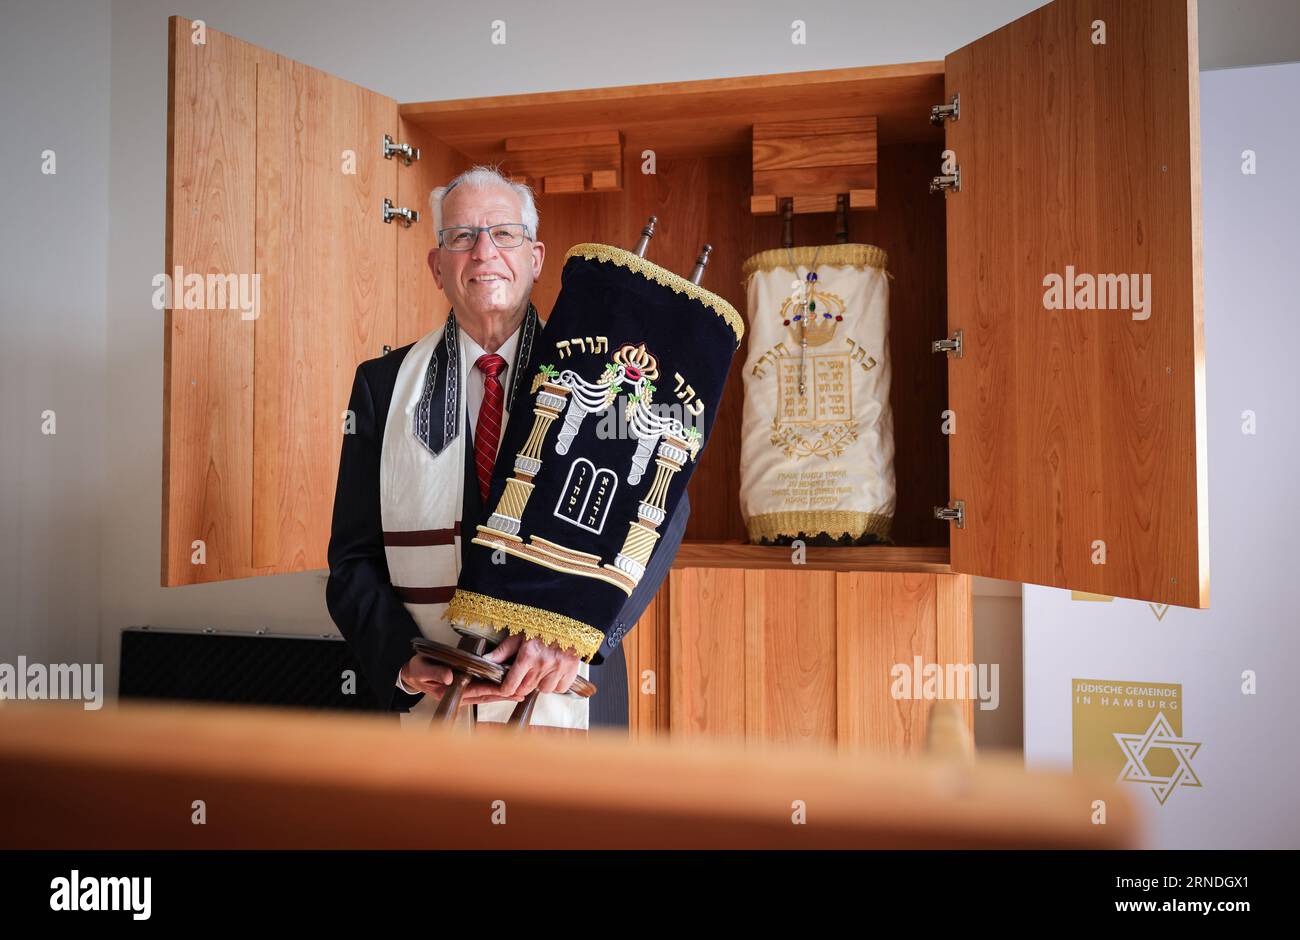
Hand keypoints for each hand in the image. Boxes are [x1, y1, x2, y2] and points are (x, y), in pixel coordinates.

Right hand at [399, 654, 526, 705]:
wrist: (412, 673)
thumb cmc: (417, 670)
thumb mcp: (421, 669)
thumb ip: (434, 672)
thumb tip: (450, 677)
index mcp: (449, 692)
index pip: (474, 691)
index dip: (490, 690)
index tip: (505, 689)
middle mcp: (459, 695)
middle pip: (485, 696)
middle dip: (503, 696)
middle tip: (521, 693)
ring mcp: (462, 694)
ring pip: (486, 695)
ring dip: (502, 695)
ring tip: (520, 694)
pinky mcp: (465, 689)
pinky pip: (483, 691)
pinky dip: (495, 690)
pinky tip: (507, 688)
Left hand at [485, 633, 580, 697]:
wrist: (569, 620)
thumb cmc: (543, 626)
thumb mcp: (519, 635)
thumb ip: (503, 650)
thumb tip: (487, 660)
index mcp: (527, 655)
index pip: (511, 685)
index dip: (506, 689)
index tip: (506, 687)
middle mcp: (542, 664)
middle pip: (525, 689)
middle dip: (522, 684)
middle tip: (526, 672)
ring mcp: (558, 669)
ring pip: (543, 690)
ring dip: (540, 684)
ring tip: (542, 670)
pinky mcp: (570, 671)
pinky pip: (560, 689)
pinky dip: (556, 684)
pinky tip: (554, 672)